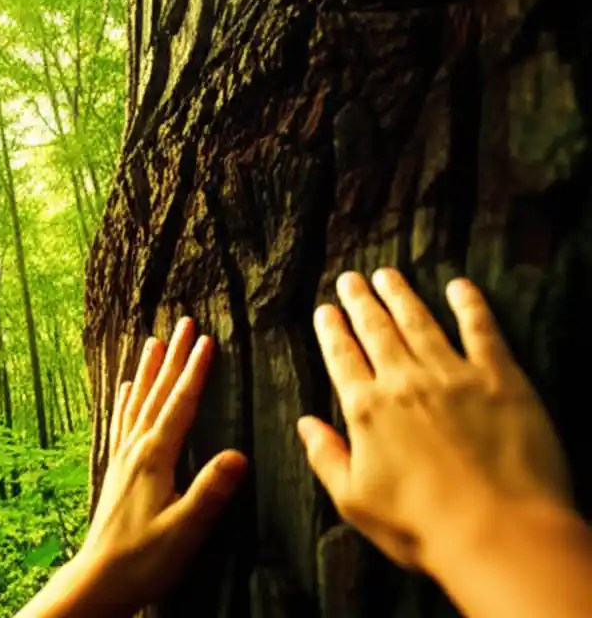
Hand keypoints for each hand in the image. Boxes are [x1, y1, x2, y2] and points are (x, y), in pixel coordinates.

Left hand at [71, 320, 246, 614]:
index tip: (207, 339)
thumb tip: (238, 455)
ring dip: (150, 370)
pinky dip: (128, 400)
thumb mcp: (184, 530)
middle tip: (184, 321)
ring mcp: (124, 458)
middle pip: (158, 393)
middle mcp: (135, 450)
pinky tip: (128, 388)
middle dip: (174, 356)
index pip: (179, 405)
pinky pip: (123, 422)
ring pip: (138, 401)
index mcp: (154, 458)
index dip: (195, 371)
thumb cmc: (143, 560)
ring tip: (155, 340)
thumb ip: (210, 492)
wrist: (99, 580)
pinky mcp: (118, 471)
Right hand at [300, 269, 571, 571]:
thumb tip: (305, 425)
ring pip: (420, 322)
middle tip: (350, 278)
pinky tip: (460, 287)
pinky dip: (469, 304)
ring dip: (401, 295)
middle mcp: (404, 382)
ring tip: (388, 274)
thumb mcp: (355, 501)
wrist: (497, 531)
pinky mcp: (499, 378)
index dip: (331, 331)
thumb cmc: (421, 525)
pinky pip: (480, 330)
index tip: (325, 311)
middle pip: (376, 330)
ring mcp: (452, 375)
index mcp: (366, 410)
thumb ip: (326, 456)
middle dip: (360, 302)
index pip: (342, 358)